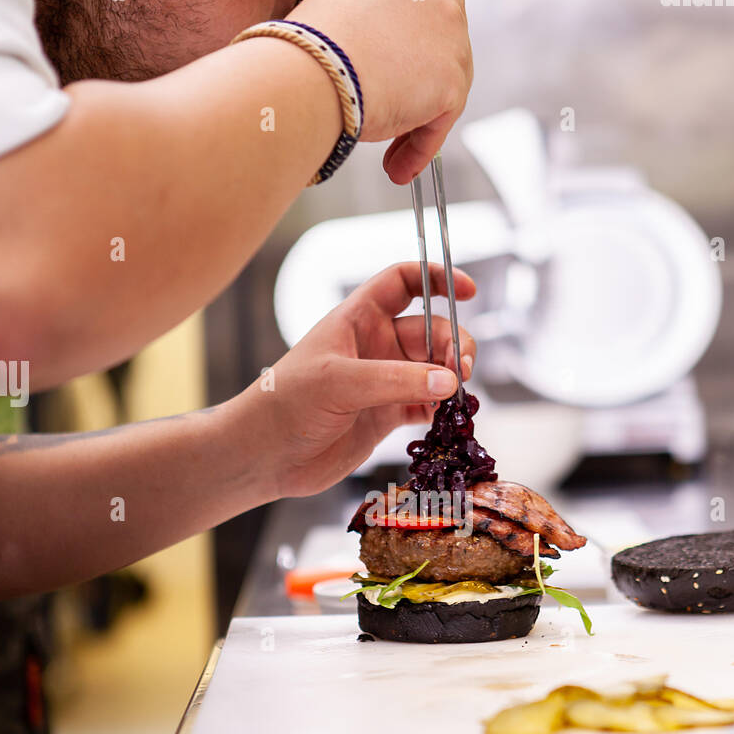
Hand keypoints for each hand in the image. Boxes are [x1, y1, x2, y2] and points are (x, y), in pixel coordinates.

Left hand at [232, 262, 476, 499]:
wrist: (264, 456)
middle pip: (431, 330)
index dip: (436, 278)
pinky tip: (445, 418)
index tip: (469, 290)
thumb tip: (449, 381)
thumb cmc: (286, 404)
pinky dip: (442, 410)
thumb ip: (395, 380)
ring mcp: (383, 382)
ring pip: (435, 369)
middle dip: (453, 344)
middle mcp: (374, 346)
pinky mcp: (386, 416)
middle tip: (464, 371)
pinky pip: (427, 405)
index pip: (403, 282)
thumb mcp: (339, 382)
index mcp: (357, 319)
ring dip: (453, 379)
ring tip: (458, 398)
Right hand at [289, 0, 471, 183]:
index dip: (403, 50)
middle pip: (437, 44)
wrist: (308, 73)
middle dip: (417, 85)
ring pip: (442, 85)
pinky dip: (420, 147)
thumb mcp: (332, 14)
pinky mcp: (454, 80)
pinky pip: (440, 121)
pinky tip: (397, 167)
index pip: (414, 9)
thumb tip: (368, 61)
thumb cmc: (304, 51)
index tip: (385, 78)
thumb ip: (363, 25)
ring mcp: (449, 33)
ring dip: (418, 122)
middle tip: (393, 118)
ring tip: (390, 157)